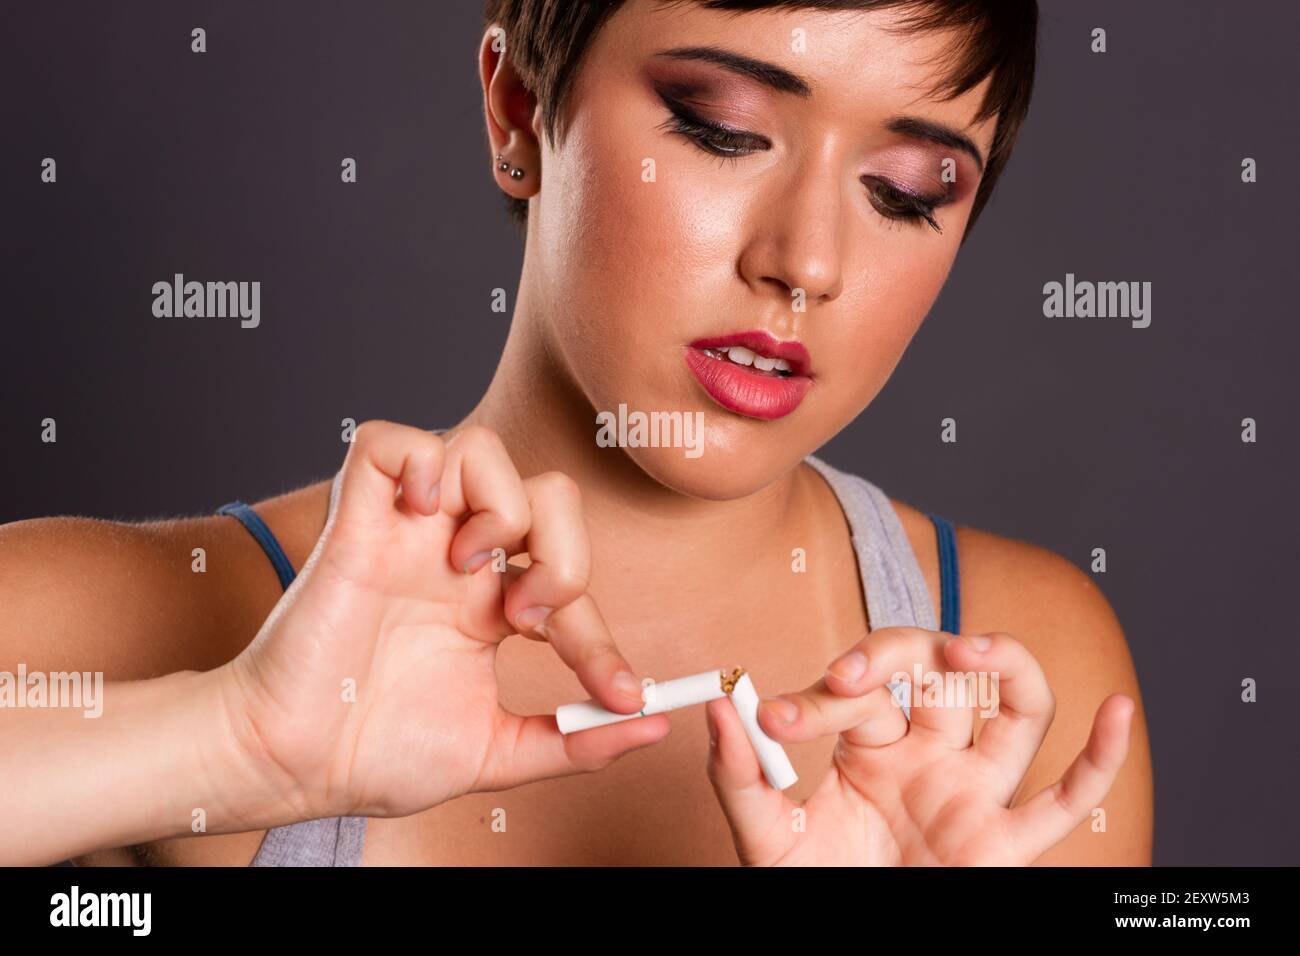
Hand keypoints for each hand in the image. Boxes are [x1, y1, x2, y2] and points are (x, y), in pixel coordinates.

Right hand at [218, 420, 666, 822]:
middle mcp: (456, 557)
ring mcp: (408, 533)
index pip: (571, 582)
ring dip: (502, 508)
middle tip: (525, 621)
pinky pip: (392, 440)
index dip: (602, 637)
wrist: (295, 766)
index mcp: (489, 604)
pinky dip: (420, 460)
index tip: (615, 693)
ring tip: (472, 571)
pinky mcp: (357, 519)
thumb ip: (574, 741)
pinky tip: (424, 517)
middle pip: (548, 493)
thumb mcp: (497, 753)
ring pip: (481, 450)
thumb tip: (650, 723)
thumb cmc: (375, 754)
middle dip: (564, 555)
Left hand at [704, 627, 1133, 864]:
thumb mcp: (764, 835)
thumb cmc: (813, 887)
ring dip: (1004, 665)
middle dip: (900, 657)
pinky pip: (1068, 800)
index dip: (820, 696)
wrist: (840, 935)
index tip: (772, 720)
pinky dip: (1102, 758)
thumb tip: (718, 709)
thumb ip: (740, 775)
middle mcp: (930, 756)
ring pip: (1017, 709)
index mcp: (872, 746)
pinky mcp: (1006, 843)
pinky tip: (1117, 712)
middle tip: (854, 672)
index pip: (860, 693)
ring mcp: (975, 793)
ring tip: (970, 647)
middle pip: (940, 675)